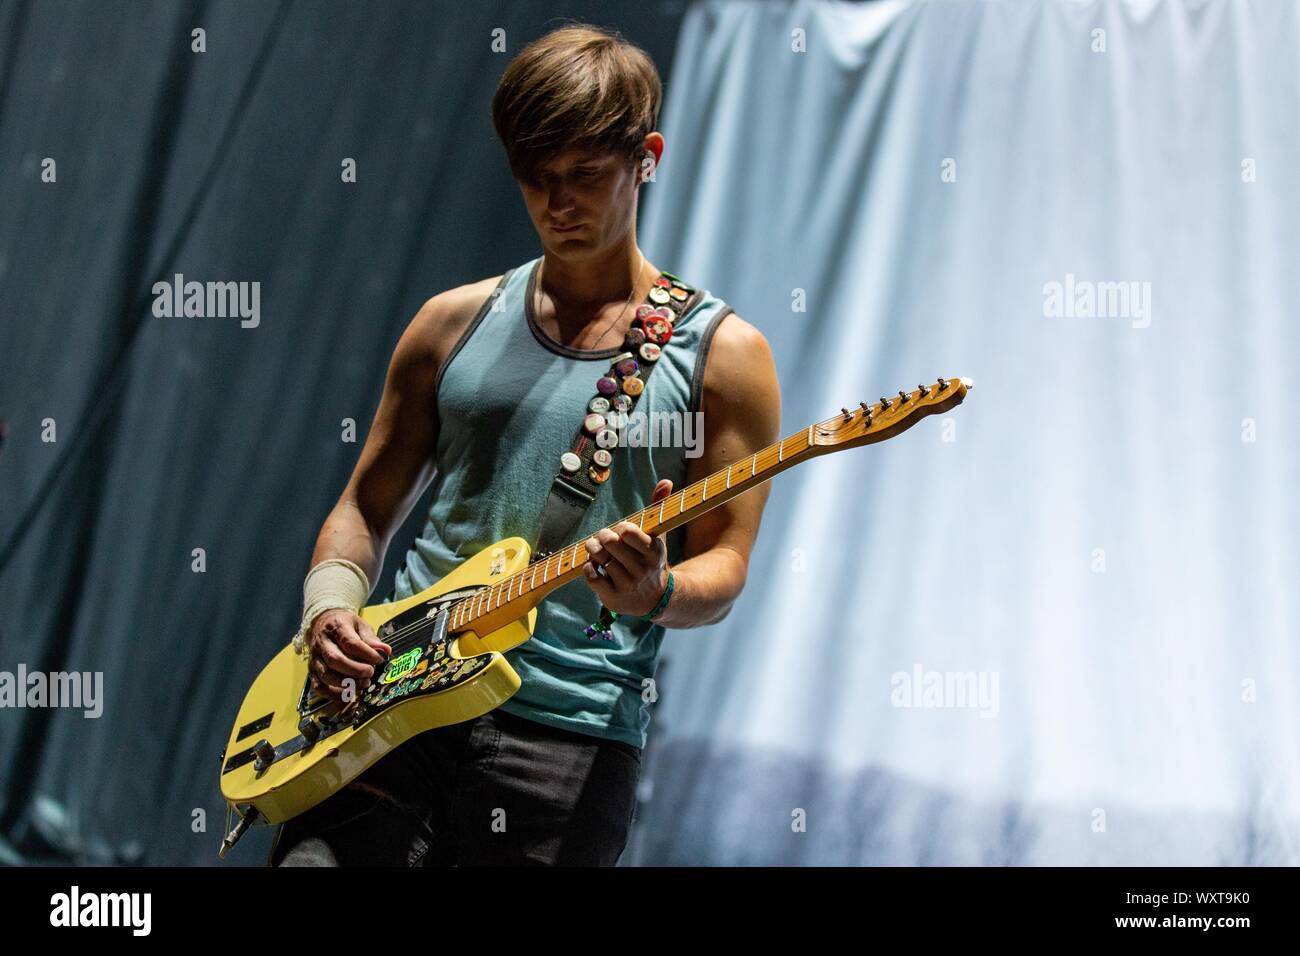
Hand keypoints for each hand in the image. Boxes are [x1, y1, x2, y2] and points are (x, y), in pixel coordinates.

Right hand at [307, 609, 391, 700]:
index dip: (366, 654)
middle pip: (335, 660)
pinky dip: (333, 694)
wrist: (322, 622)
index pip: (350, 643)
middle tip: (370, 672)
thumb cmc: (343, 625)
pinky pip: (318, 686)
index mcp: (336, 627)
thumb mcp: (360, 624)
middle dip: (356, 670)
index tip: (379, 659)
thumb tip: (385, 650)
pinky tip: (349, 693)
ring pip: (326, 675)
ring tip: (363, 683)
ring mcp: (315, 658)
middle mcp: (322, 643)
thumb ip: (371, 638)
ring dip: (346, 683)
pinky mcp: (312, 670)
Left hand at [582, 479, 673, 617]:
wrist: (656, 598)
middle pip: (610, 543)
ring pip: (600, 559)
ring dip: (592, 549)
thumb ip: (658, 508)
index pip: (628, 532)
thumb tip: (665, 481)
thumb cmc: (651, 559)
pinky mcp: (614, 597)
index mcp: (654, 551)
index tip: (621, 530)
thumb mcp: (658, 536)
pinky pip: (593, 578)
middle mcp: (642, 569)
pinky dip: (588, 568)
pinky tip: (593, 565)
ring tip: (595, 548)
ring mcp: (628, 584)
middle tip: (603, 537)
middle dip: (602, 536)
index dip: (619, 528)